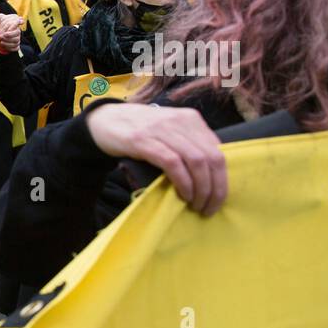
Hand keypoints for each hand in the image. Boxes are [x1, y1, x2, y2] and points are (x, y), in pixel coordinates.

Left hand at [0, 12, 22, 52]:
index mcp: (14, 22)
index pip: (18, 21)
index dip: (16, 23)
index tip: (11, 26)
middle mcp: (17, 30)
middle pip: (18, 32)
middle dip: (10, 35)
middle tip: (2, 35)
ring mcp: (17, 37)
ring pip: (17, 40)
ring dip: (8, 41)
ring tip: (1, 40)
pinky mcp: (15, 44)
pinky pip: (16, 47)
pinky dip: (9, 47)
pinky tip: (3, 45)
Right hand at [84, 103, 227, 214]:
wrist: (104, 120)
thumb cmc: (140, 131)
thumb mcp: (169, 131)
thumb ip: (189, 144)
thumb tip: (211, 174)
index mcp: (191, 119)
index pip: (219, 152)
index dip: (223, 179)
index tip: (218, 199)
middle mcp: (180, 121)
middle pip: (212, 158)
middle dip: (216, 188)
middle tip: (209, 208)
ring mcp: (162, 130)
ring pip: (196, 162)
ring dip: (201, 189)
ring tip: (196, 205)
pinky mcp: (144, 140)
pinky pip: (173, 163)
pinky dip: (183, 182)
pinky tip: (183, 195)